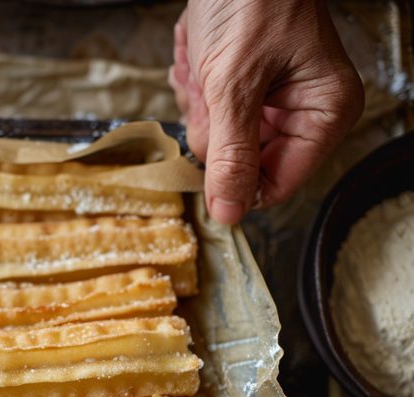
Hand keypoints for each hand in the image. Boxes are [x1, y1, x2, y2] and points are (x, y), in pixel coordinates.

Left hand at [170, 0, 363, 223]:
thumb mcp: (235, 83)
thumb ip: (231, 153)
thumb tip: (230, 212)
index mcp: (324, 112)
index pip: (276, 185)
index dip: (234, 184)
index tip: (204, 159)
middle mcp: (303, 113)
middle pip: (242, 165)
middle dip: (213, 129)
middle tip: (208, 87)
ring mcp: (272, 102)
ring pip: (219, 141)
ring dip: (199, 105)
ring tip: (203, 65)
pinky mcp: (245, 91)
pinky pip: (209, 116)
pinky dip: (195, 91)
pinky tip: (197, 61)